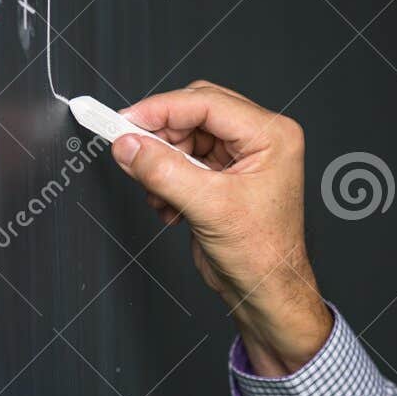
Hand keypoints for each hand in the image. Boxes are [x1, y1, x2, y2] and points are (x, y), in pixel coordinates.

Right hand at [110, 80, 331, 375]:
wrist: (265, 292)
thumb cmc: (263, 256)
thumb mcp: (209, 207)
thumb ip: (163, 171)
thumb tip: (128, 145)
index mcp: (271, 135)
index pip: (206, 103)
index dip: (161, 110)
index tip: (125, 121)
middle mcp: (258, 139)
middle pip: (193, 112)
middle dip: (161, 135)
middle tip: (130, 148)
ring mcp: (240, 155)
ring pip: (184, 135)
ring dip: (161, 161)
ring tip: (157, 192)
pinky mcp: (222, 173)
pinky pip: (182, 157)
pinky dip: (165, 177)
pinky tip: (167, 203)